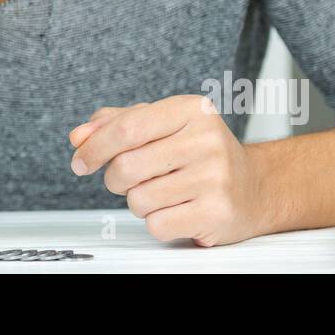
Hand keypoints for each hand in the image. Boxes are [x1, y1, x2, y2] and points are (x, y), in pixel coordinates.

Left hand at [67, 95, 269, 246]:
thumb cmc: (201, 154)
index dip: (94, 147)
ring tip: (163, 193)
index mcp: (191, 110)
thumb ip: (118, 124)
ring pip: (138, 199)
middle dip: (116, 179)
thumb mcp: (164, 125)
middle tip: (130, 179)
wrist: (255, 188)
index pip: (127, 127)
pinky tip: (178, 210)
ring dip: (139, 202)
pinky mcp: (216, 212)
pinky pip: (157, 224)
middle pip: (126, 166)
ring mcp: (214, 177)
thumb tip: (79, 136)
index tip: (80, 161)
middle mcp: (206, 140)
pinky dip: (158, 222)